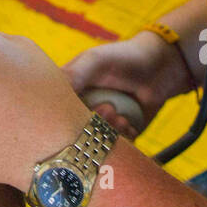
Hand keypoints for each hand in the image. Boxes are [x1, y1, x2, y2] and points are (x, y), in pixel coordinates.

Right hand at [62, 31, 193, 138]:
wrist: (159, 66)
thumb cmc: (123, 57)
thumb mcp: (94, 61)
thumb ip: (72, 76)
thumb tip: (47, 96)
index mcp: (69, 92)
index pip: (55, 112)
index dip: (63, 116)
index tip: (80, 111)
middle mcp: (81, 110)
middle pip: (75, 130)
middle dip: (91, 125)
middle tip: (108, 108)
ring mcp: (101, 124)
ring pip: (96, 141)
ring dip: (108, 132)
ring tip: (121, 117)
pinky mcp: (120, 136)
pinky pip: (116, 148)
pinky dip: (122, 140)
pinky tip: (129, 123)